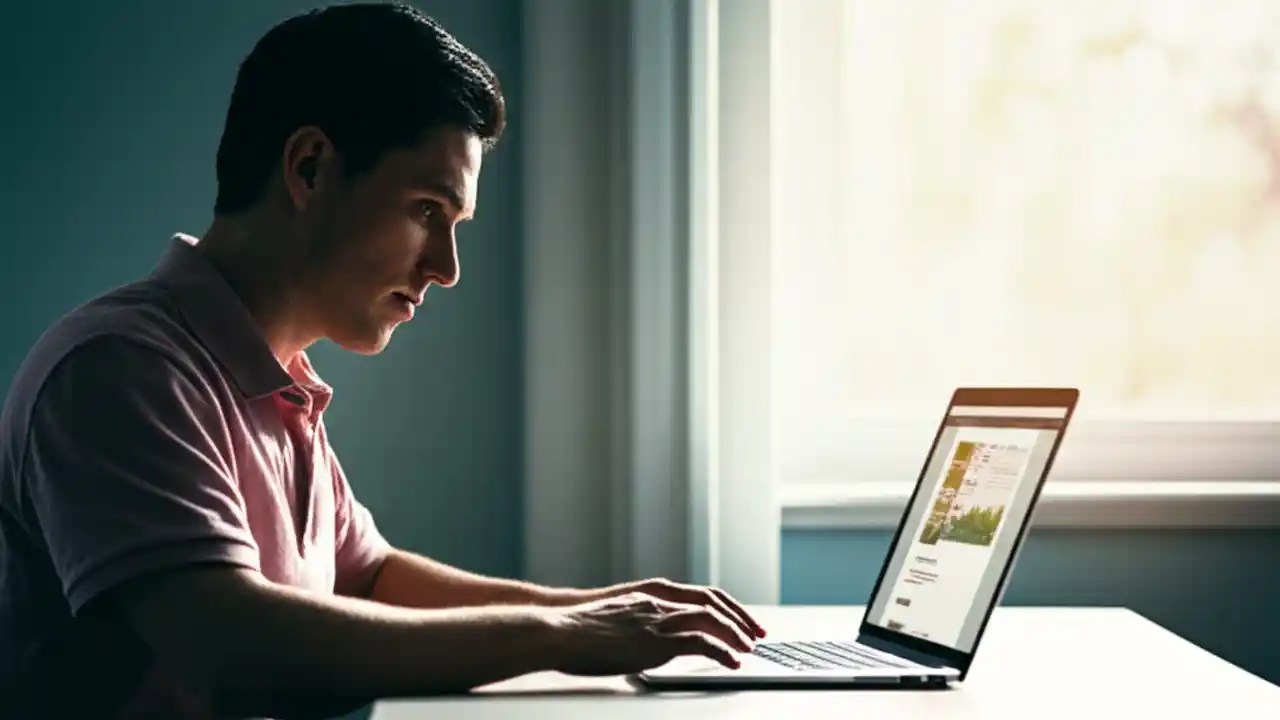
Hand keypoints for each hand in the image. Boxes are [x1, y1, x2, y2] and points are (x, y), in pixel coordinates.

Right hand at [550, 592, 755, 675]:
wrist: (557, 630)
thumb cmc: (576, 630)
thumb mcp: (613, 618)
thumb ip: (635, 621)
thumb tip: (644, 638)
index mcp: (650, 594)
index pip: (700, 594)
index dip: (724, 606)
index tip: (740, 618)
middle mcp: (658, 602)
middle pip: (712, 602)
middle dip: (739, 618)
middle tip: (757, 633)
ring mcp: (658, 619)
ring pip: (711, 620)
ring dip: (736, 634)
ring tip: (750, 649)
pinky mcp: (655, 640)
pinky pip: (701, 643)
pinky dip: (722, 652)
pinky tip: (731, 663)